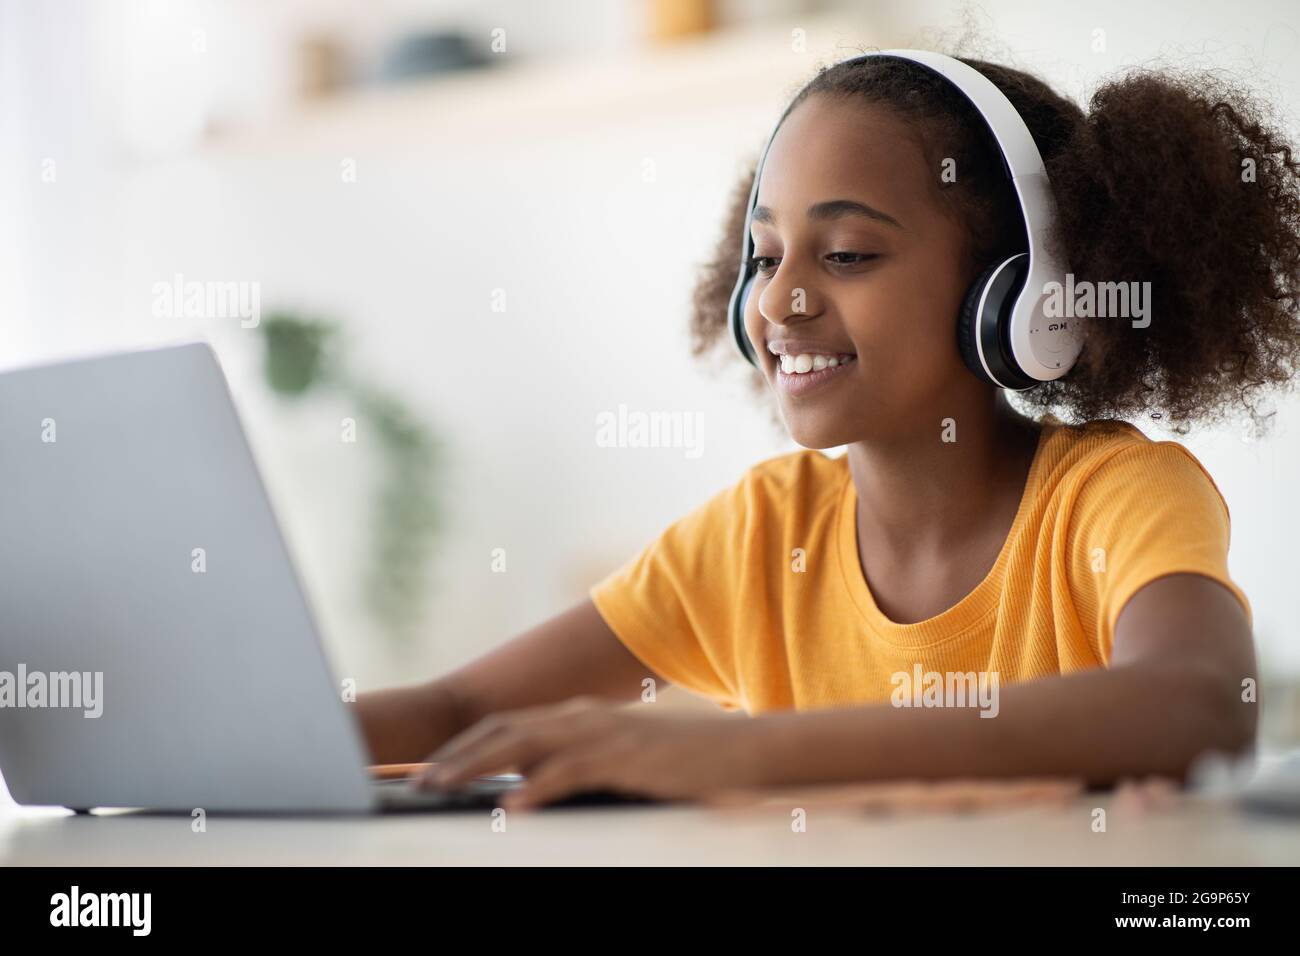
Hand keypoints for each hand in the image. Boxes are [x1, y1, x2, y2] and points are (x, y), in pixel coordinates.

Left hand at [413, 696, 767, 809]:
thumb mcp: (621, 761)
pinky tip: (515, 807)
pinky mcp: (629, 758)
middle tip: (423, 781)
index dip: (467, 745)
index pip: (509, 725)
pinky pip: (572, 771)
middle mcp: (586, 717)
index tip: (434, 767)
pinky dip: (539, 788)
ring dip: (481, 767)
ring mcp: (606, 734)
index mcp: (581, 716)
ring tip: (447, 788)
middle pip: (506, 729)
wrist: (744, 751)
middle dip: (460, 754)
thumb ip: (577, 767)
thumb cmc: (684, 762)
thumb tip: (529, 789)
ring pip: (527, 745)